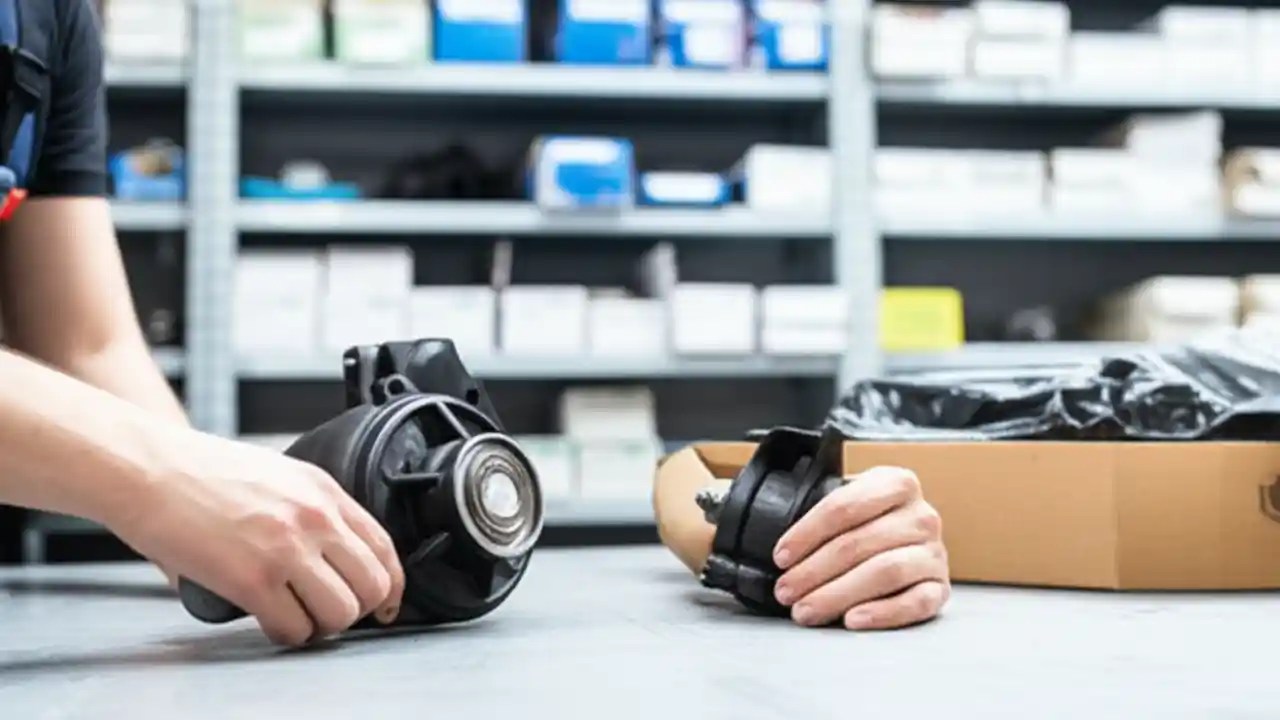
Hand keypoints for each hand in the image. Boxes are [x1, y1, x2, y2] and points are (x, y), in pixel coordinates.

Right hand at [107, 430, 405, 647]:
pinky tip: (272, 623)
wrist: (146, 467)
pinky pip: (294, 627)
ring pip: (341, 613)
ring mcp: (286, 548)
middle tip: (329, 613)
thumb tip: (323, 551)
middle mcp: (314, 517)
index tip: (384, 604)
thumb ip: (306, 507)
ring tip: (297, 617)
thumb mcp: (275, 474)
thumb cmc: (198, 471)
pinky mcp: (252, 578)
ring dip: (322, 626)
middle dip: (356, 609)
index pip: (383, 546)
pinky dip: (287, 634)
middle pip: (372, 585)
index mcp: (323, 490)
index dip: (390, 585)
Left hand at [771, 467, 948, 630]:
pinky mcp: (941, 588)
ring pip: (885, 572)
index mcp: (896, 483)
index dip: (807, 533)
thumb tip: (769, 542)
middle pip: (860, 543)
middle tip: (785, 591)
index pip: (845, 505)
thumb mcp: (849, 503)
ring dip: (838, 594)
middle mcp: (921, 515)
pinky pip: (915, 603)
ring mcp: (935, 552)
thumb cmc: (868, 523)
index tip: (780, 557)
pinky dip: (882, 613)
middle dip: (813, 571)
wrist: (908, 543)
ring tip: (806, 610)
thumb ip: (819, 510)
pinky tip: (852, 619)